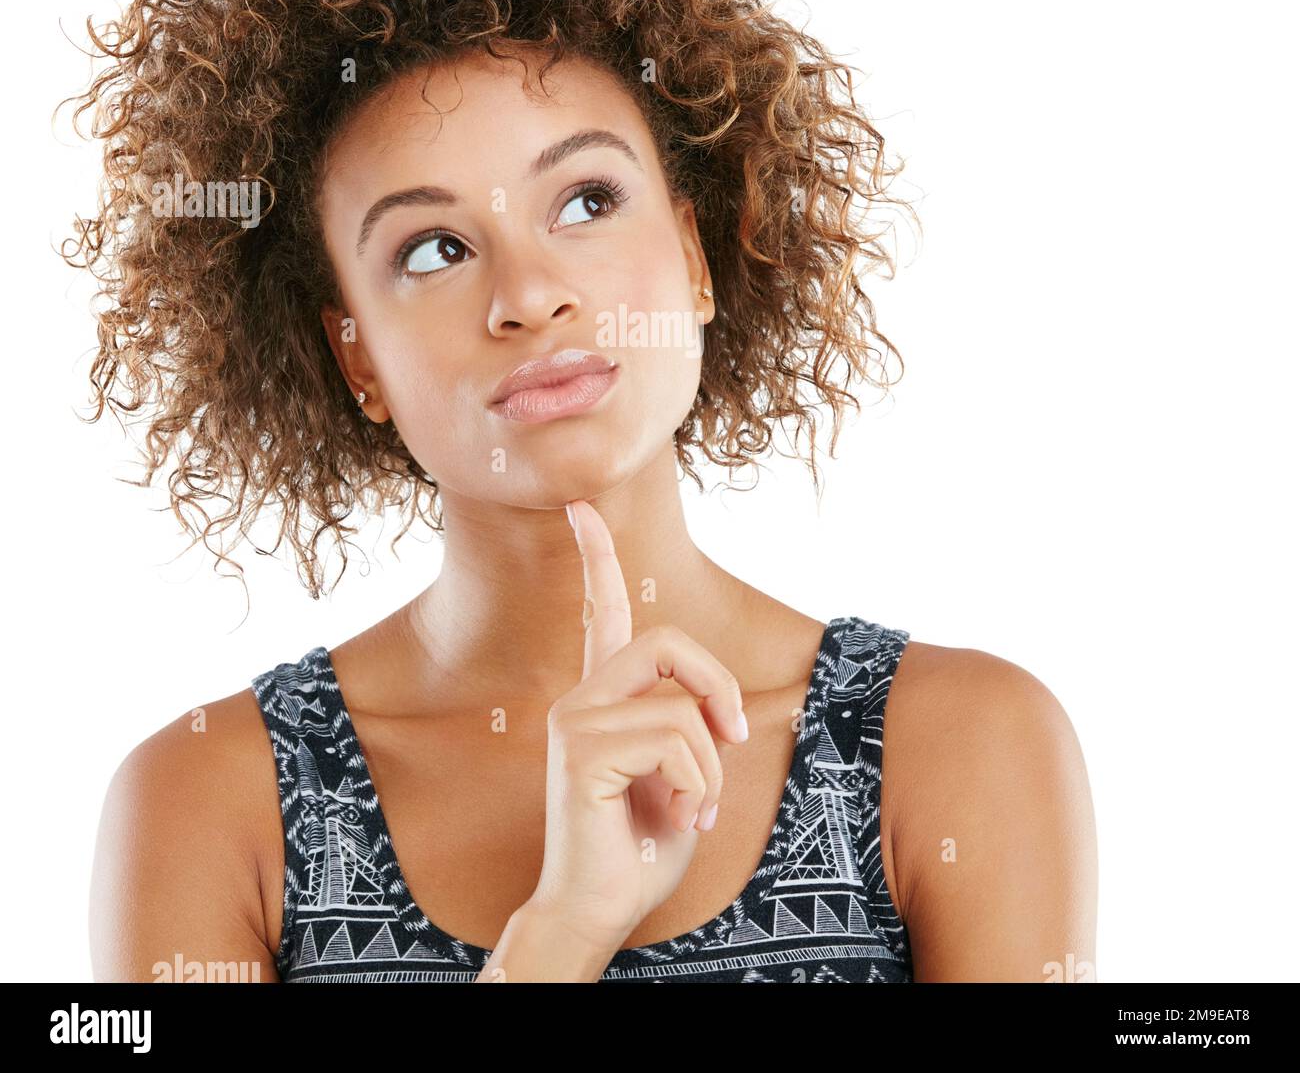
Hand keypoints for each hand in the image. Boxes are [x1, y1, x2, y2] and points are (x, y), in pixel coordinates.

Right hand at [525, 499, 749, 958]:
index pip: (602, 610)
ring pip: (681, 707)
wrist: (598, 909)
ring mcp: (576, 720)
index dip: (595, 557)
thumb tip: (723, 709)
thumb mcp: (685, 776)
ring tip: (691, 808)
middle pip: (667, 641)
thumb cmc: (640, 846)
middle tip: (732, 738)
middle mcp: (583, 698)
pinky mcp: (582, 750)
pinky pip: (674, 739)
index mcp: (604, 697)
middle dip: (717, 687)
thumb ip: (693, 730)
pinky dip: (696, 783)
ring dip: (709, 767)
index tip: (580, 508)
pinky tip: (676, 816)